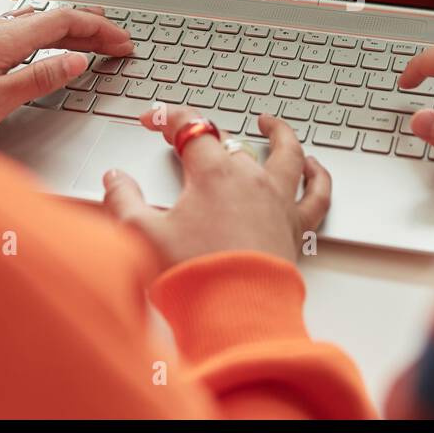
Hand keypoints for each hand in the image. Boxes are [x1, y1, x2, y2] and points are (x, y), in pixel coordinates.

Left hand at [0, 6, 131, 141]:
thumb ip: (39, 78)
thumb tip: (76, 61)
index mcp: (3, 39)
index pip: (65, 22)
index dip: (100, 30)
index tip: (123, 42)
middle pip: (52, 17)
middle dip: (90, 24)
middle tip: (117, 35)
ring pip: (34, 21)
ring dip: (66, 26)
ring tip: (88, 32)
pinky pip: (16, 28)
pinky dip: (43, 32)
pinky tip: (41, 41)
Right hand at [101, 106, 331, 268]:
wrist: (235, 314)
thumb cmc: (194, 276)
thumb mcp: (141, 236)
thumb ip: (124, 200)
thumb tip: (115, 179)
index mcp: (214, 174)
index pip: (191, 129)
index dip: (168, 118)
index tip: (154, 121)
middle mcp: (251, 180)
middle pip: (230, 143)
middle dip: (205, 135)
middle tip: (187, 138)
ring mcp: (278, 201)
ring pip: (287, 153)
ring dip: (278, 134)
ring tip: (270, 125)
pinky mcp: (296, 226)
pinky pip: (317, 192)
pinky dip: (318, 175)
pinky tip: (314, 167)